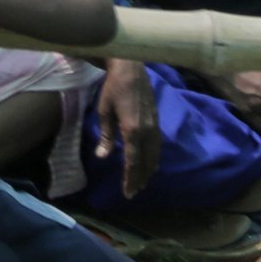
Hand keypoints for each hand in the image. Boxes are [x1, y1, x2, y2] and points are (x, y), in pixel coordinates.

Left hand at [96, 59, 160, 197]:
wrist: (131, 68)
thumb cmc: (113, 88)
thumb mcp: (104, 111)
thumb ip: (106, 135)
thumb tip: (103, 156)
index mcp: (133, 130)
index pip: (133, 162)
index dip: (130, 178)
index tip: (127, 192)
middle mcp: (147, 132)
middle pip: (146, 163)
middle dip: (140, 179)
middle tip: (133, 192)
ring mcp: (155, 127)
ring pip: (155, 156)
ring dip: (148, 171)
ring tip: (141, 182)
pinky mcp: (157, 122)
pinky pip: (158, 147)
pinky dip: (154, 159)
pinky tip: (149, 163)